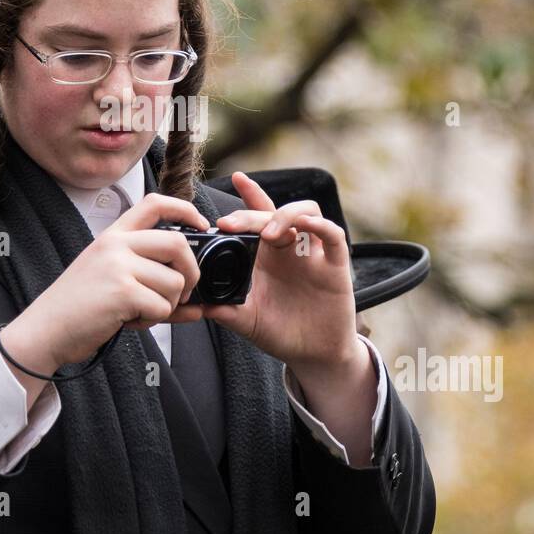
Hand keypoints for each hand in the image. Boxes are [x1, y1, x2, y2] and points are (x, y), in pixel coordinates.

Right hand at [24, 193, 207, 365]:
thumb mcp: (107, 273)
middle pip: (177, 244)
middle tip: (184, 292)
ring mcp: (119, 266)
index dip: (186, 210)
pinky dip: (153, 321)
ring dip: (167, 305)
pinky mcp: (122, 292)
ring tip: (141, 311)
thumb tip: (193, 290)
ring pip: (174, 282)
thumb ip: (144, 269)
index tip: (201, 225)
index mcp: (113, 234)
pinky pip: (163, 307)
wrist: (45, 328)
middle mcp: (116, 244)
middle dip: (191, 272)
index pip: (155, 203)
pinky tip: (130, 321)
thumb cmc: (78, 305)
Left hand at [171, 171, 361, 370]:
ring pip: (306, 211)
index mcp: (265, 255)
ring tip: (270, 234)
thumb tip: (198, 303)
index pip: (257, 216)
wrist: (313, 355)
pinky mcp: (335, 266)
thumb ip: (225, 310)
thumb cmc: (280, 332)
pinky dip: (322, 225)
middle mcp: (289, 248)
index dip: (250, 195)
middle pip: (273, 214)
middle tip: (230, 224)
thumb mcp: (247, 321)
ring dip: (286, 214)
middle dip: (251, 214)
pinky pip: (333, 235)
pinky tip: (308, 226)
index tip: (236, 178)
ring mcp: (312, 254)